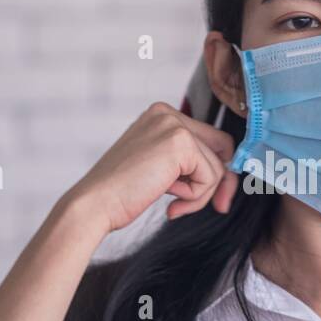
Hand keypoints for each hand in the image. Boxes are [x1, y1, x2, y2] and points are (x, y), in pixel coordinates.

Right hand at [72, 102, 240, 232]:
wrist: (95, 204)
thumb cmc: (120, 193)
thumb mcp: (158, 168)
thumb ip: (186, 163)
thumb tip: (226, 173)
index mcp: (160, 116)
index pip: (209, 138)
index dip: (217, 169)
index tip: (217, 197)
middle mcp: (167, 114)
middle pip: (221, 147)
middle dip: (221, 182)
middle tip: (219, 207)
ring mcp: (173, 125)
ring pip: (217, 167)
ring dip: (200, 195)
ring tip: (174, 205)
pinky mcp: (180, 143)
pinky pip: (211, 177)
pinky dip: (196, 198)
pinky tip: (171, 203)